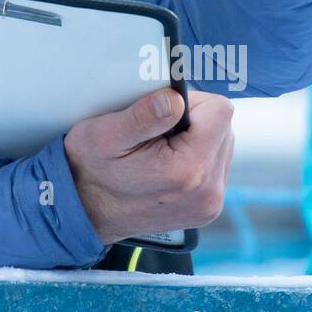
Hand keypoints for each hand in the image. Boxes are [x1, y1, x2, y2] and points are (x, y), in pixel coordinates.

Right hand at [64, 89, 233, 245]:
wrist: (87, 213)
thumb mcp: (104, 136)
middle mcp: (207, 192)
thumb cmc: (92, 172)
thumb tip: (174, 99)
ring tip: (161, 148)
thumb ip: (143, 116)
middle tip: (157, 132)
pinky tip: (168, 163)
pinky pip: (215, 166)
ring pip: (221, 145)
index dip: (191, 101)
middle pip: (224, 128)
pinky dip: (195, 157)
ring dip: (197, 138)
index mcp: (187, 171)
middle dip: (194, 120)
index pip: (220, 111)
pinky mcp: (208, 208)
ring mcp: (210, 204)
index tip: (165, 111)